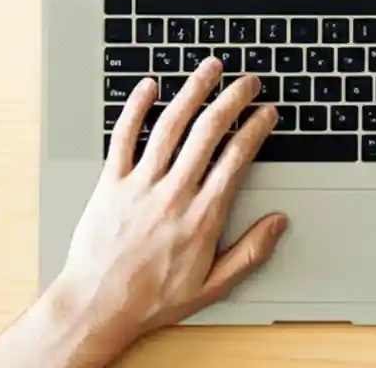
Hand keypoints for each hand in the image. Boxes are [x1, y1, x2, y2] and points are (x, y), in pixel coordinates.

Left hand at [54, 58, 286, 351]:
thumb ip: (250, 252)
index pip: (237, 158)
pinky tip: (148, 86)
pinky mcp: (110, 183)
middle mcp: (173, 194)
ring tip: (210, 68)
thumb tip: (278, 223)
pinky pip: (123, 137)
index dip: (256, 129)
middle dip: (233, 99)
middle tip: (248, 81)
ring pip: (170, 126)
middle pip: (209, 132)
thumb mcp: (212, 286)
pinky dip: (136, 108)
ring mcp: (139, 185)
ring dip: (193, 91)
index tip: (267, 112)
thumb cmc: (152, 299)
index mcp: (202, 216)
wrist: (96, 306)